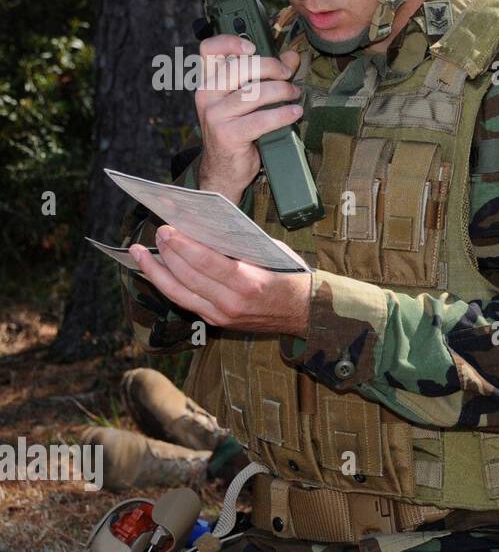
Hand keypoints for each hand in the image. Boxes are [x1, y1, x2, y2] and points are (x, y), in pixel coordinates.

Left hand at [130, 225, 310, 336]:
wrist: (304, 313)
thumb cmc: (291, 277)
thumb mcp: (272, 255)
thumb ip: (239, 246)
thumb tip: (206, 230)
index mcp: (248, 284)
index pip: (206, 263)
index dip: (183, 246)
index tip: (167, 230)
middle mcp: (231, 303)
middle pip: (188, 277)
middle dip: (167, 254)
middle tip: (156, 234)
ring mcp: (222, 316)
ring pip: (179, 293)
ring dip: (156, 272)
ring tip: (140, 254)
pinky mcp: (216, 322)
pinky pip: (185, 302)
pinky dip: (168, 285)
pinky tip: (157, 271)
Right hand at [194, 34, 302, 203]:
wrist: (224, 170)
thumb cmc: (238, 131)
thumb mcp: (249, 100)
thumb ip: (267, 75)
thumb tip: (292, 56)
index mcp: (209, 81)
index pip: (209, 49)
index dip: (231, 42)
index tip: (254, 48)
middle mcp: (207, 95)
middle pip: (239, 67)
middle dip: (270, 66)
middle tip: (288, 74)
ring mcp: (215, 115)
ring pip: (253, 93)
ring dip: (281, 90)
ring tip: (295, 94)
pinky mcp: (227, 135)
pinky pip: (261, 119)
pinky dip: (282, 114)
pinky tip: (294, 113)